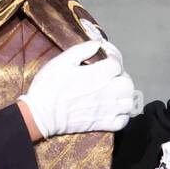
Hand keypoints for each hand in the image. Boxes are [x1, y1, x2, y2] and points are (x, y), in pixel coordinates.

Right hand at [19, 40, 133, 137]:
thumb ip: (82, 50)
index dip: (112, 56)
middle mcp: (106, 93)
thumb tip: (98, 44)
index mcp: (97, 75)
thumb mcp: (61, 61)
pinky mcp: (102, 124)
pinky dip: (123, 115)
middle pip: (128, 83)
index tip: (103, 55)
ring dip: (124, 95)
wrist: (40, 115)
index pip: (117, 63)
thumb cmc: (49, 86)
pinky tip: (114, 108)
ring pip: (129, 102)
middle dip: (121, 76)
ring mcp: (106, 110)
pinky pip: (123, 121)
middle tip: (110, 75)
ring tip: (114, 91)